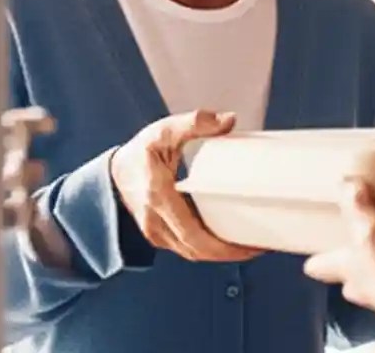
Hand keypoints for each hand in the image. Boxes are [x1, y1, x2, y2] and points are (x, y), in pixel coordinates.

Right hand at [109, 109, 261, 261]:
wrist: (113, 172)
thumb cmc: (139, 153)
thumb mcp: (163, 131)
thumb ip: (194, 122)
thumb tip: (227, 120)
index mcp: (159, 197)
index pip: (196, 235)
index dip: (226, 247)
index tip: (252, 244)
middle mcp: (156, 222)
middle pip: (199, 251)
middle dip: (232, 253)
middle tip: (260, 246)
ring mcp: (156, 233)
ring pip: (193, 253)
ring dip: (222, 254)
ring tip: (250, 245)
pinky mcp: (159, 236)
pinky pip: (187, 248)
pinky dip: (209, 249)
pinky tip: (228, 240)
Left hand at [303, 180, 374, 324]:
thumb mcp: (371, 229)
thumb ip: (356, 205)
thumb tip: (346, 184)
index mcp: (346, 269)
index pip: (318, 266)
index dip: (317, 256)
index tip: (318, 241)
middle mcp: (363, 285)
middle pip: (350, 271)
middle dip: (356, 254)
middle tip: (365, 231)